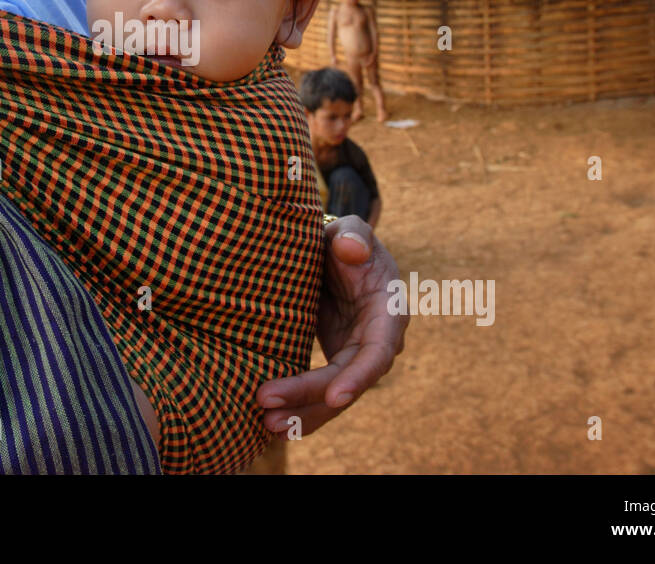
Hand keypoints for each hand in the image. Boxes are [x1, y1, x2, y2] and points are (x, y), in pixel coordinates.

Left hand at [257, 216, 406, 438]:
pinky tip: (271, 423)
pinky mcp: (335, 362)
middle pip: (346, 381)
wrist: (334, 255)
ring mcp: (355, 356)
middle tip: (268, 409)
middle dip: (311, 399)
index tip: (335, 397)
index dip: (360, 376)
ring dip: (302, 413)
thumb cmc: (344, 239)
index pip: (378, 352)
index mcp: (388, 311)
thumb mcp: (351, 230)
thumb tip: (350, 249)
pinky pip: (320, 393)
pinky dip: (299, 408)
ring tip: (266, 425)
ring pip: (332, 396)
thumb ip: (354, 234)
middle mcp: (377, 342)